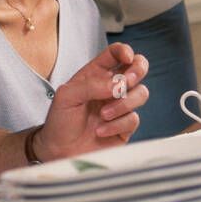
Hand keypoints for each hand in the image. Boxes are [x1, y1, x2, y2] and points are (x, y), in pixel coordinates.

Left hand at [36, 42, 149, 156]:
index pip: (115, 53)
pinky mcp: (125, 126)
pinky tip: (101, 131)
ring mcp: (120, 106)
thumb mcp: (66, 96)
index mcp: (96, 74)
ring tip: (103, 115)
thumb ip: (91, 85)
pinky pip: (134, 119)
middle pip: (138, 67)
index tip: (127, 57)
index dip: (125, 50)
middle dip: (138, 70)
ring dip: (123, 104)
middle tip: (127, 81)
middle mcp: (111, 88)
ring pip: (141, 93)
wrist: (59, 151)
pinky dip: (117, 125)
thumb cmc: (60, 121)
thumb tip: (118, 84)